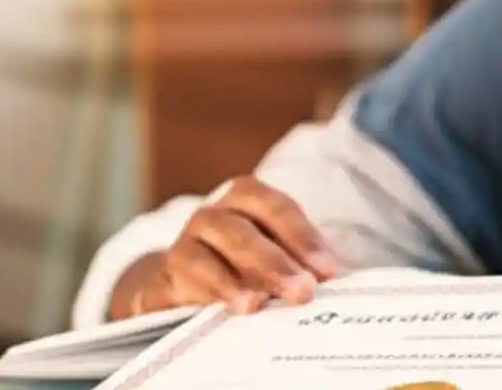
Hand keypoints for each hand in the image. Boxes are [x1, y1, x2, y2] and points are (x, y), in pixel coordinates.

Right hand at [108, 176, 338, 319]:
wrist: (178, 284)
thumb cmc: (241, 265)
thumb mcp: (273, 256)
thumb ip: (300, 263)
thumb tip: (331, 280)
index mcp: (248, 197)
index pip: (279, 208)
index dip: (304, 238)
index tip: (327, 271)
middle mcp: (218, 211)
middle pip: (247, 229)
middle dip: (278, 262)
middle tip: (304, 291)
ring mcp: (189, 237)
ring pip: (218, 245)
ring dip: (244, 275)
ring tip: (263, 302)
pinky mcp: (171, 267)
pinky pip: (192, 272)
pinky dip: (218, 288)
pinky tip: (240, 305)